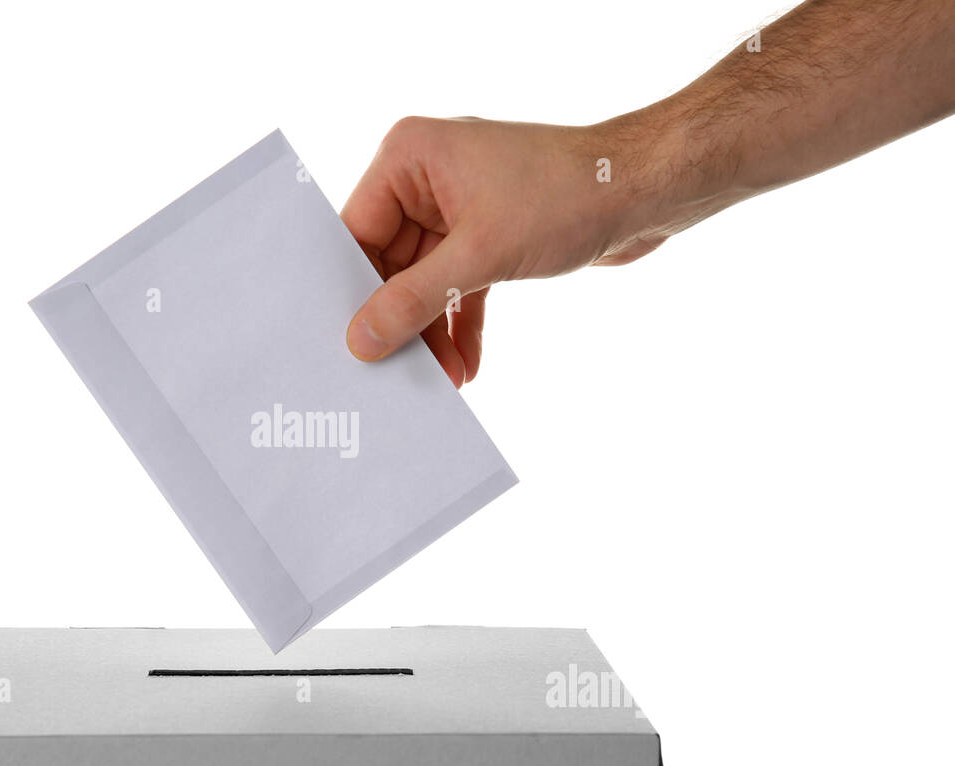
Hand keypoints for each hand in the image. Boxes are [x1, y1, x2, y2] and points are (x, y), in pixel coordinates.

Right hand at [341, 116, 663, 386]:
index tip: (348, 343)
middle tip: (393, 372)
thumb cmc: (569, 193)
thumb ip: (413, 301)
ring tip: (438, 378)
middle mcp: (426, 178)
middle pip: (387, 264)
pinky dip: (460, 324)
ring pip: (424, 283)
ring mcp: (457, 208)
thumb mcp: (480, 255)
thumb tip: (361, 340)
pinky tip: (464, 365)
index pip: (357, 231)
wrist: (647, 188)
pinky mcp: (487, 236)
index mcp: (409, 157)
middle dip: (399, 321)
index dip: (351, 290)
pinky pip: (457, 288)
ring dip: (431, 332)